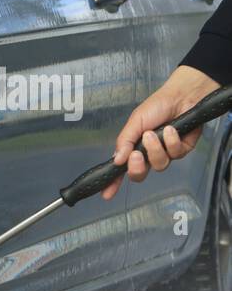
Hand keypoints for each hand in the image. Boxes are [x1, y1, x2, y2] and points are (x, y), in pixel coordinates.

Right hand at [102, 66, 220, 200]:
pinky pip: (176, 155)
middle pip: (140, 174)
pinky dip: (172, 141)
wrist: (182, 96)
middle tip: (136, 155)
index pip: (122, 169)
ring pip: (159, 165)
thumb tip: (117, 160)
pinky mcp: (183, 150)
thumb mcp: (134, 122)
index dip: (114, 183)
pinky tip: (172, 129)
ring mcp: (166, 153)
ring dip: (156, 149)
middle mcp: (149, 154)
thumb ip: (125, 141)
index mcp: (133, 148)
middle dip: (137, 167)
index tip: (107, 194)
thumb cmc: (156, 106)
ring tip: (155, 133)